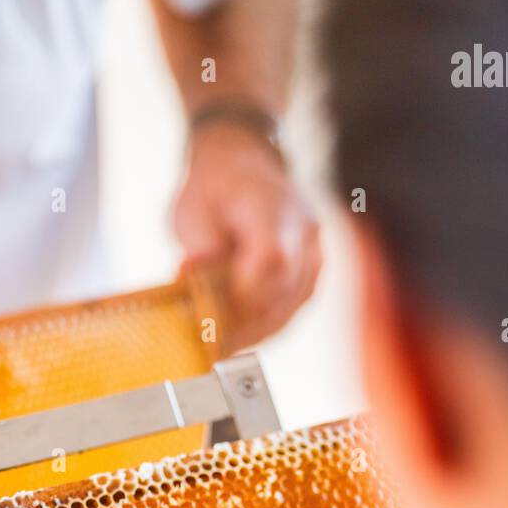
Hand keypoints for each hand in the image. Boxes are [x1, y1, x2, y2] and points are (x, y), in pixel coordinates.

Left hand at [174, 122, 321, 349]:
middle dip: (241, 322)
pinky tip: (240, 333)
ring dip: (252, 331)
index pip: (272, 260)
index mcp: (274, 208)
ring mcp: (315, 254)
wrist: (243, 167)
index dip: (242, 296)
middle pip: (280, 293)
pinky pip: (292, 310)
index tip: (210, 316)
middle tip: (208, 338)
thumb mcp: (192, 211)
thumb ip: (200, 250)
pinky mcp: (312, 273)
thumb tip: (197, 283)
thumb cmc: (213, 190)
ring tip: (221, 340)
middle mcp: (304, 232)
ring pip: (289, 309)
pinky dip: (265, 326)